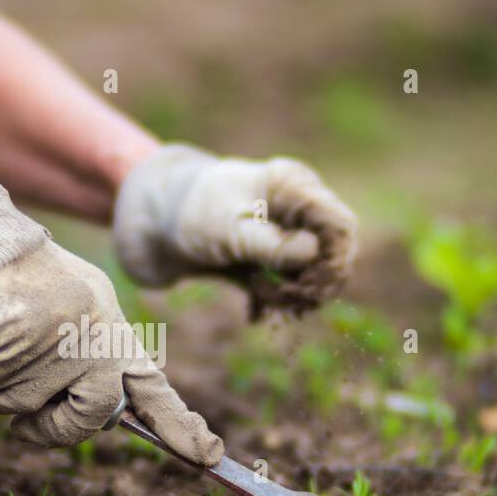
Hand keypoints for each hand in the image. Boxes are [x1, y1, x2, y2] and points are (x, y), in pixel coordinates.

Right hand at [0, 182, 222, 464]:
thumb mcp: (58, 304)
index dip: (178, 425)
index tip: (209, 456)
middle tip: (25, 416)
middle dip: (56, 429)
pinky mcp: (16, 352)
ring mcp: (56, 344)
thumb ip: (84, 352)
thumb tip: (105, 415)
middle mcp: (91, 332)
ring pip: (26, 410)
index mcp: (103, 318)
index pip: (149, 384)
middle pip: (92, 418)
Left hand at [112, 143, 356, 288]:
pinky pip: (293, 280)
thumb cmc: (192, 216)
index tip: (309, 290)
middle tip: (284, 302)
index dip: (335, 262)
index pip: (342, 225)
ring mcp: (290, 227)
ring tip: (260, 297)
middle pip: (335, 251)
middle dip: (314, 283)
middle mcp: (299, 204)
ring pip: (315, 271)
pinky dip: (278, 296)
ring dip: (293, 293)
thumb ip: (273, 245)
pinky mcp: (276, 250)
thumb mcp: (230, 233)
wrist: (154, 222)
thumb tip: (315, 254)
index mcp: (294, 187)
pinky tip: (256, 308)